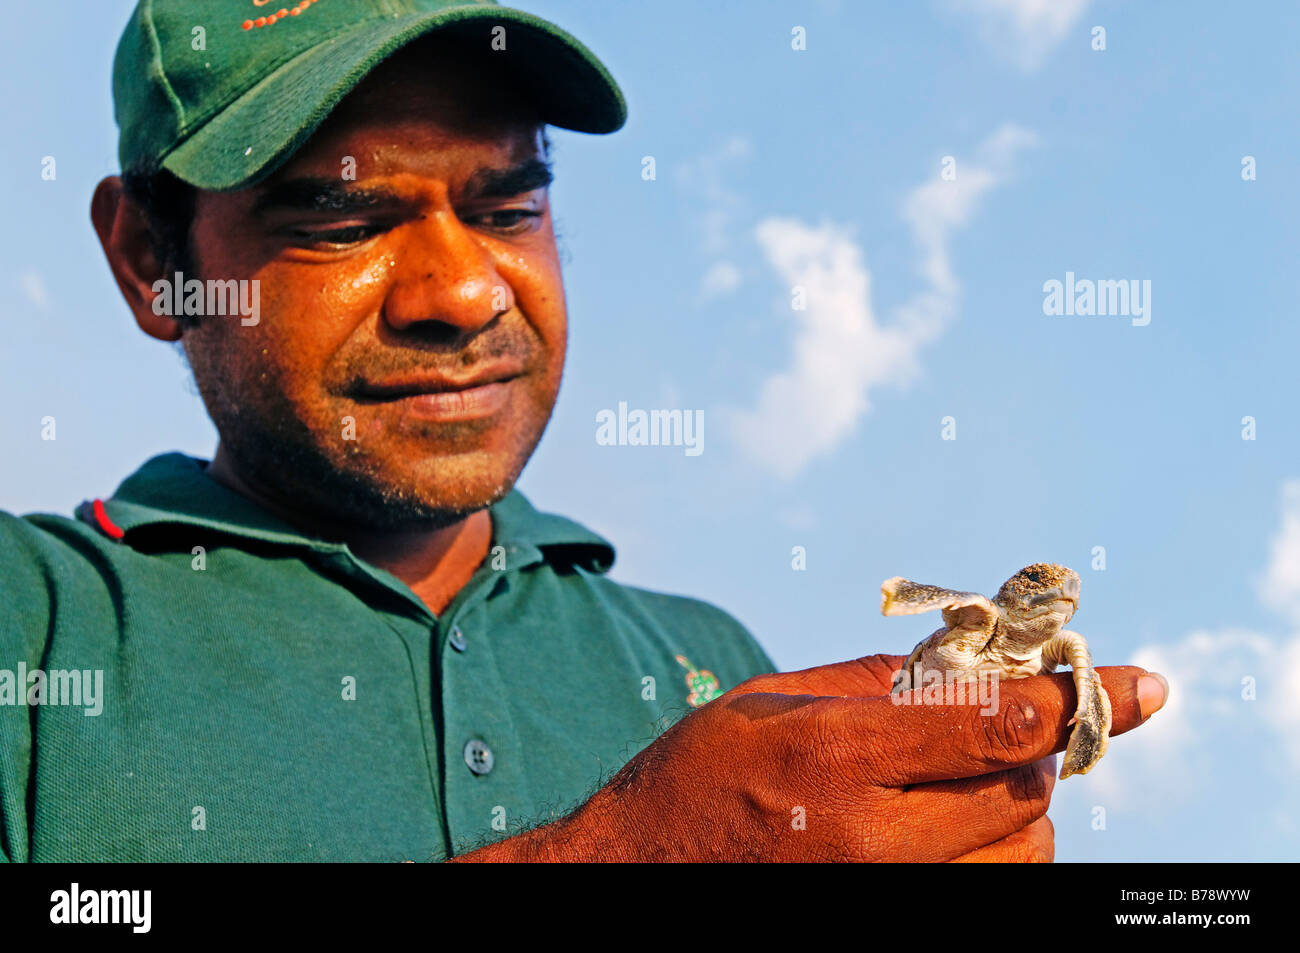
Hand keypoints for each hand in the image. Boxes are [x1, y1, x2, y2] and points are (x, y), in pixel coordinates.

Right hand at [460, 654, 1165, 861]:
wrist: (640, 873)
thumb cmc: (699, 774)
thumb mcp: (772, 698)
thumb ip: (879, 680)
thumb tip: (976, 661)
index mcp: (831, 758)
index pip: (990, 725)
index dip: (1066, 700)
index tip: (1130, 685)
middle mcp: (868, 840)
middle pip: (1023, 793)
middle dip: (1035, 745)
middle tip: (1012, 717)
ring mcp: (882, 896)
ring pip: (1021, 852)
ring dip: (1023, 802)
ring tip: (973, 771)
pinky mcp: (888, 921)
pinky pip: (991, 889)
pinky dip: (999, 848)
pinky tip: (960, 819)